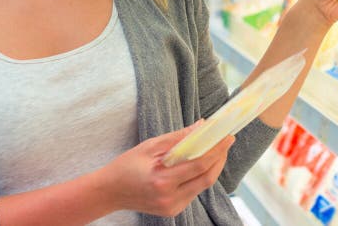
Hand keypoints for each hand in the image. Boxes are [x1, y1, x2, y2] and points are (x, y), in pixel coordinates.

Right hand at [100, 122, 234, 216]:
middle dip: (219, 159)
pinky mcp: (173, 210)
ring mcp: (172, 207)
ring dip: (212, 167)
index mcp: (162, 181)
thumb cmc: (126, 166)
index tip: (227, 137)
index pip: (199, 166)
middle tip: (226, 142)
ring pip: (202, 186)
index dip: (217, 150)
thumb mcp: (150, 146)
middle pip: (206, 179)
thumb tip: (201, 126)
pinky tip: (200, 164)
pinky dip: (200, 176)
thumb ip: (178, 138)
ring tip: (216, 149)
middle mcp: (170, 198)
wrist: (109, 192)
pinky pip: (193, 191)